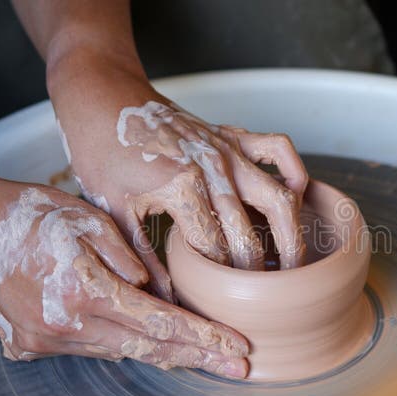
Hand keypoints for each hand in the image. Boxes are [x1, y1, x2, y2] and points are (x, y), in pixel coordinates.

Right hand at [0, 180, 249, 376]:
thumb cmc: (34, 213)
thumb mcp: (88, 219)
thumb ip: (127, 256)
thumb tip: (154, 288)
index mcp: (83, 291)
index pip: (160, 323)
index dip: (204, 337)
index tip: (238, 348)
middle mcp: (65, 325)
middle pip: (147, 349)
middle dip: (197, 358)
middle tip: (238, 368)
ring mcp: (45, 341)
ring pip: (121, 351)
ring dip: (163, 352)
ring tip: (203, 352)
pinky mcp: (30, 345)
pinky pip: (92, 347)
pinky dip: (123, 342)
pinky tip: (148, 340)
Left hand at [50, 56, 307, 300]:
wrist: (103, 97)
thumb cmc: (101, 150)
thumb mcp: (112, 209)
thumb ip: (140, 256)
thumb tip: (161, 297)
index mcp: (183, 187)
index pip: (217, 249)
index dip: (223, 279)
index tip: (225, 297)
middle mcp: (214, 167)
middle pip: (253, 232)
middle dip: (261, 270)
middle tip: (266, 294)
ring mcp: (228, 148)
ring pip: (281, 196)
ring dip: (293, 233)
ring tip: (293, 262)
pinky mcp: (232, 135)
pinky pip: (280, 149)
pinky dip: (295, 172)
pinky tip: (295, 196)